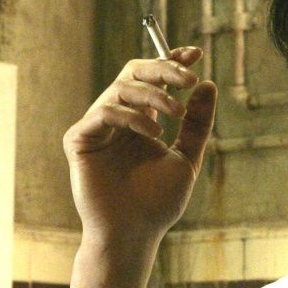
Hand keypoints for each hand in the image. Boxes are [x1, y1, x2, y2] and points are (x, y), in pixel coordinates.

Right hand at [62, 47, 216, 287]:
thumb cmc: (157, 203)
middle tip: (188, 77)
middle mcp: (117, 119)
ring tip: (175, 112)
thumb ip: (196, 123)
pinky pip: (103, 113)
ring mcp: (97, 128)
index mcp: (141, 120)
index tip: (195, 54)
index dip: (171, 60)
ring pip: (120, 89)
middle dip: (162, 69)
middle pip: (133, 73)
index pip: (152, 79)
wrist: (135, 234)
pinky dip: (130, 116)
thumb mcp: (187, 157)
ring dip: (153, 94)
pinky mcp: (79, 140)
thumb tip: (207, 84)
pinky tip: (153, 133)